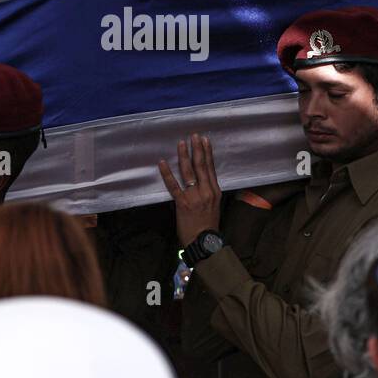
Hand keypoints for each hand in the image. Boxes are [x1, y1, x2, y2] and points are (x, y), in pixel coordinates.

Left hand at [158, 133, 222, 247]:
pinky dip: (167, 173)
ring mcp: (194, 196)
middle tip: (193, 135)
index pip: (211, 168)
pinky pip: (173, 185)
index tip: (205, 140)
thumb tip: (202, 180)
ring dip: (184, 156)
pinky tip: (163, 163)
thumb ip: (208, 192)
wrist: (205, 241)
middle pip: (201, 166)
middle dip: (197, 149)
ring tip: (181, 143)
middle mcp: (206, 191)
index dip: (208, 153)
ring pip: (189, 172)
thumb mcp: (214, 205)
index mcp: (215, 191)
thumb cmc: (208, 225)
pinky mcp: (183, 203)